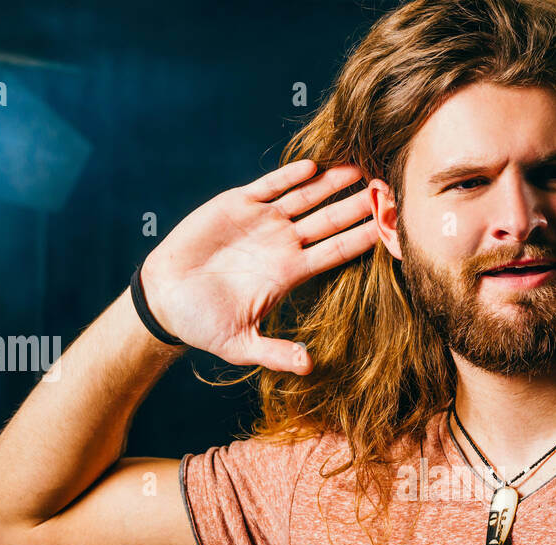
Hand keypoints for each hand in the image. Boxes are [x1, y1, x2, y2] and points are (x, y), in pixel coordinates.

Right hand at [138, 159, 377, 372]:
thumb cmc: (203, 324)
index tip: (390, 229)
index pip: (335, 253)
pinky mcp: (237, 204)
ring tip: (360, 168)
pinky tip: (312, 166)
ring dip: (332, 184)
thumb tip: (308, 366)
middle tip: (388, 190)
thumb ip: (276, 353)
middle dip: (358, 206)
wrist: (165, 298)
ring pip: (305, 197)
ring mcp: (262, 222)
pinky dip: (289, 175)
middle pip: (330, 221)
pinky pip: (269, 185)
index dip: (362, 240)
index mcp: (289, 274)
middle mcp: (283, 245)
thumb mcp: (241, 344)